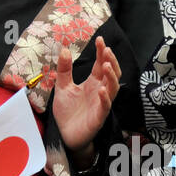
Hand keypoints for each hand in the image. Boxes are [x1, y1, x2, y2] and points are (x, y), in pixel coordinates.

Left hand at [52, 37, 120, 159]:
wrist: (65, 135)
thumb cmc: (67, 112)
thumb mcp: (63, 87)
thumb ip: (64, 70)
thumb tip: (64, 49)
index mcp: (92, 83)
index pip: (100, 64)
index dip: (102, 52)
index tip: (100, 40)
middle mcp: (100, 91)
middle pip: (112, 73)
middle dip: (111, 61)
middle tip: (106, 49)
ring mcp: (101, 104)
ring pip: (112, 88)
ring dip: (111, 76)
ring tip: (106, 64)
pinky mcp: (98, 117)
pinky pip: (105, 106)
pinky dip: (105, 97)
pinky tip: (101, 89)